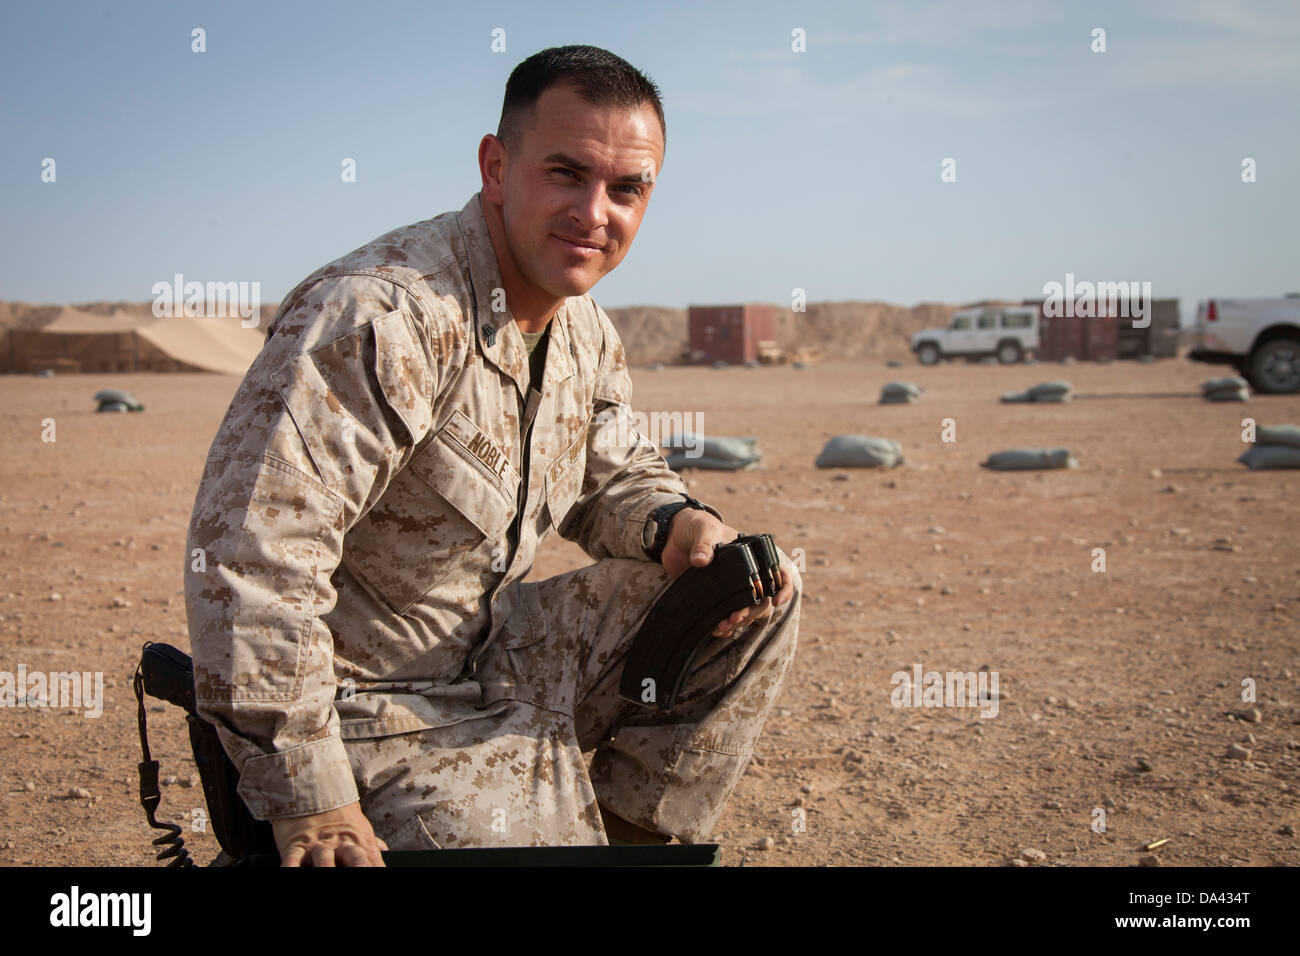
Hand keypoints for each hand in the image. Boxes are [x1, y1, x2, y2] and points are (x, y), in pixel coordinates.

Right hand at [272, 801, 388, 866]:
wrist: (312, 787)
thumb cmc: (337, 811)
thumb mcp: (357, 825)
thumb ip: (368, 842)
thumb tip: (383, 850)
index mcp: (358, 840)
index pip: (372, 859)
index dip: (376, 866)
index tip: (379, 872)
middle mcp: (340, 843)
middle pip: (353, 858)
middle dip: (358, 867)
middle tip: (361, 872)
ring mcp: (318, 844)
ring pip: (324, 859)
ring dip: (327, 868)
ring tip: (326, 873)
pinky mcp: (296, 845)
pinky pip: (293, 859)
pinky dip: (291, 868)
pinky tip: (291, 872)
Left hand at [658, 509, 795, 638]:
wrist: (675, 535)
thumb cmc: (697, 526)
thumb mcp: (702, 530)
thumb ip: (703, 544)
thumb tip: (700, 561)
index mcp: (752, 556)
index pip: (780, 573)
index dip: (784, 588)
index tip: (775, 601)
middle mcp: (746, 574)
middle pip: (762, 599)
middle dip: (752, 612)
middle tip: (735, 617)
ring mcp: (731, 588)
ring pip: (747, 611)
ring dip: (739, 621)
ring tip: (723, 626)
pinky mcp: (715, 597)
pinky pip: (727, 615)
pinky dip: (725, 626)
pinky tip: (716, 630)